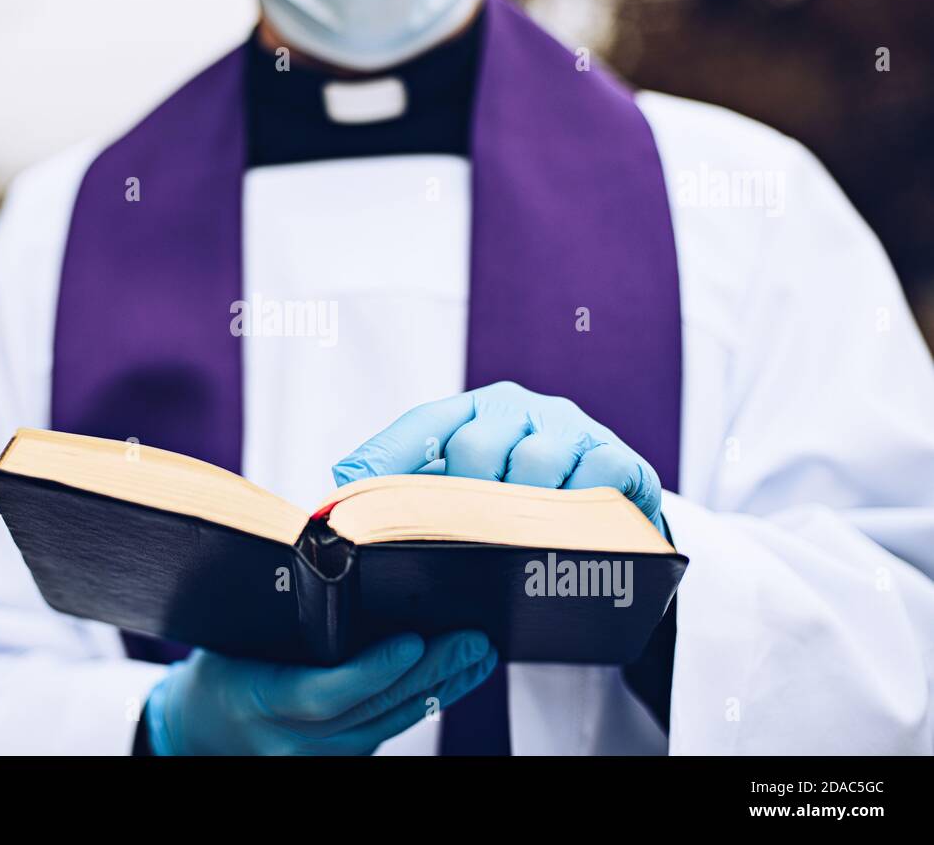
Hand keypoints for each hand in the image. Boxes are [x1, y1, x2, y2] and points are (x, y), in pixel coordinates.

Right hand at [145, 631, 495, 754]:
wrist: (199, 729)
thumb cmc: (219, 670)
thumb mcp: (233, 637)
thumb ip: (281, 611)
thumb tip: (336, 554)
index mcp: (258, 701)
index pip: (323, 695)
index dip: (372, 671)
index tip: (412, 640)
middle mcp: (292, 742)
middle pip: (372, 710)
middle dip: (428, 673)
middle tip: (472, 639)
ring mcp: (319, 758)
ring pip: (390, 723)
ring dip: (440, 687)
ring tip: (478, 654)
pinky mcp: (340, 760)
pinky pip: (388, 728)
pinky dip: (422, 699)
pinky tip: (453, 675)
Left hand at [332, 380, 663, 531]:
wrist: (605, 515)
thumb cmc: (516, 503)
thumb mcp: (460, 492)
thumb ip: (404, 491)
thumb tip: (335, 500)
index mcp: (470, 413)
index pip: (421, 426)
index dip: (385, 459)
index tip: (352, 496)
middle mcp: (516, 409)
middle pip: (476, 446)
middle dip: (465, 499)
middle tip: (463, 539)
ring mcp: (569, 428)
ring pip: (536, 463)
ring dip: (522, 512)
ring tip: (512, 545)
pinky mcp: (618, 456)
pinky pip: (595, 477)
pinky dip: (579, 508)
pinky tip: (568, 531)